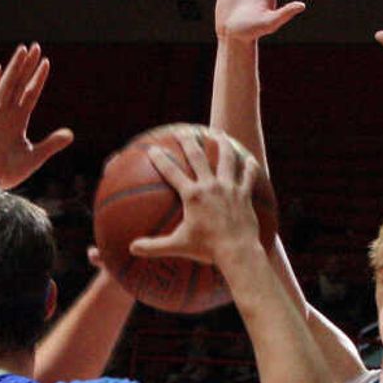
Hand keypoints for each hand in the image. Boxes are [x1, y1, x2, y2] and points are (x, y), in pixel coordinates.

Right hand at [0, 43, 73, 189]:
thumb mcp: (35, 156)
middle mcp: (7, 114)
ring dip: (14, 68)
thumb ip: (52, 143)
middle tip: (36, 47)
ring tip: (23, 51)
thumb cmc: (9, 172)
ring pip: (6, 86)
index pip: (31, 93)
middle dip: (27, 66)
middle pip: (19, 84)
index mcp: (18, 120)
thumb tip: (71, 133)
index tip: (46, 62)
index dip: (38, 78)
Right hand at [130, 129, 259, 266]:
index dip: (160, 159)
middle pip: (197, 156)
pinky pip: (248, 176)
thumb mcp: (178, 247)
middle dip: (188, 141)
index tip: (153, 149)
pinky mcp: (244, 195)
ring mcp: (229, 188)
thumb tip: (132, 249)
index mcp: (193, 195)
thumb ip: (154, 246)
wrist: (237, 251)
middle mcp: (210, 186)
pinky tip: (249, 160)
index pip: (172, 172)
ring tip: (218, 134)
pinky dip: (249, 167)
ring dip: (221, 144)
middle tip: (182, 131)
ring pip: (225, 158)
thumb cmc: (207, 249)